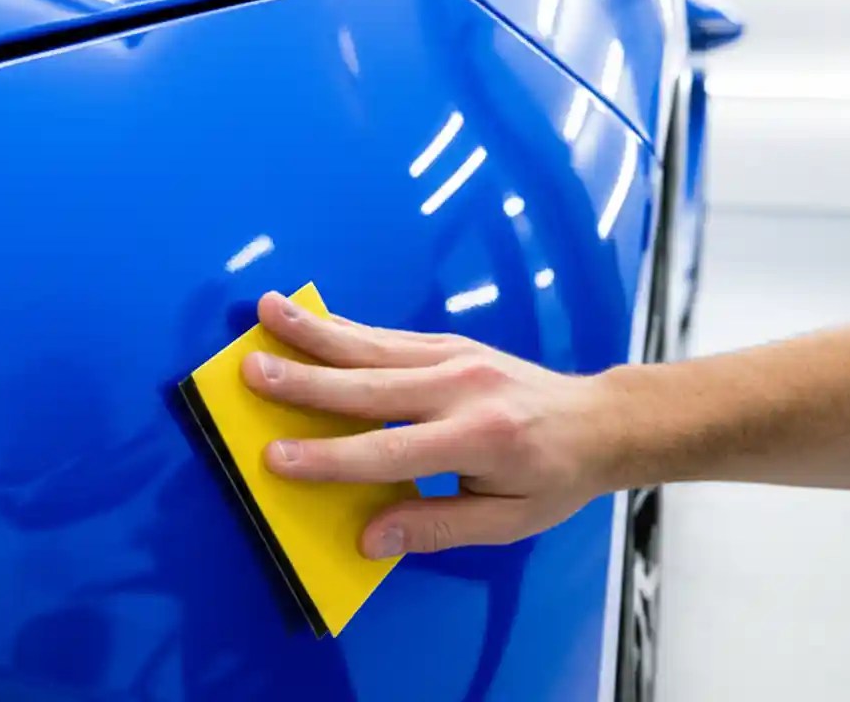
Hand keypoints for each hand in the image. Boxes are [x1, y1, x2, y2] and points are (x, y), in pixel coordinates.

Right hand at [241, 291, 630, 558]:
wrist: (599, 421)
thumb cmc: (553, 478)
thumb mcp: (507, 522)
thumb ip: (438, 527)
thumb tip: (369, 537)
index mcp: (478, 438)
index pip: (388, 452)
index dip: (329, 458)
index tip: (276, 458)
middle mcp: (463, 388)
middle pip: (369, 385)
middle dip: (305, 379)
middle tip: (250, 371)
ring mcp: (457, 357)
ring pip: (373, 345)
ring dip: (315, 331)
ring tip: (265, 313)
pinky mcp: (452, 343)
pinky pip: (389, 336)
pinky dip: (345, 328)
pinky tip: (310, 319)